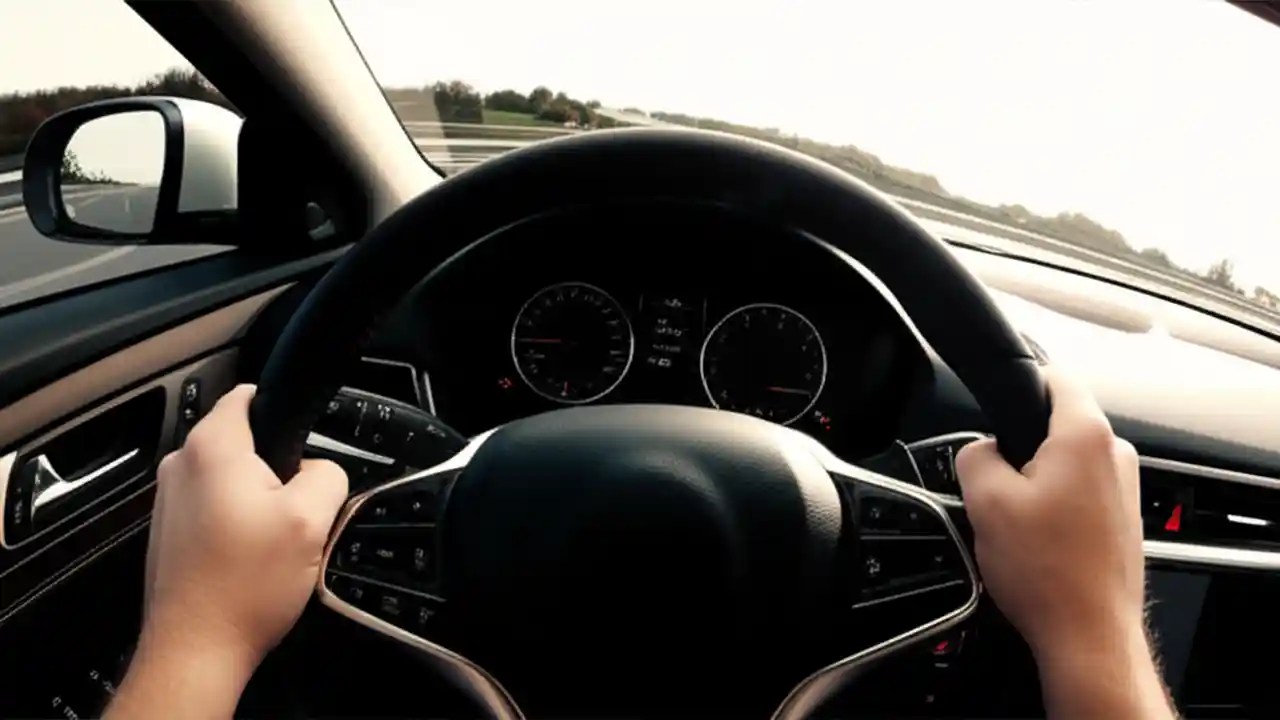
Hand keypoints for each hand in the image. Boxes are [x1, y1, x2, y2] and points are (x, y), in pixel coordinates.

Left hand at [141, 384, 347, 675]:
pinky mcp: (170, 532)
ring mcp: (169, 500)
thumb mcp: (312, 519)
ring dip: (258, 501)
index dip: (286, 411)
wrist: (196, 648)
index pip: (250, 394)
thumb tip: (323, 469)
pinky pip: (217, 510)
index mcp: (212, 447)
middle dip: (279, 468)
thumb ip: (328, 473)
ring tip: (273, 542)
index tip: (306, 444)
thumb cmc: (244, 586)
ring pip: (234, 479)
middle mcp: (181, 465)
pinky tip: (252, 560)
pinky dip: (238, 526)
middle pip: (247, 441)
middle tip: (297, 510)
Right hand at [955, 367, 1143, 659]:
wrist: (1088, 635)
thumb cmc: (1047, 573)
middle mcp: (1115, 454)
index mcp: (1085, 436)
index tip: (994, 400)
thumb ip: (973, 455)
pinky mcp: (1123, 517)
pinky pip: (1078, 492)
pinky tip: (1037, 544)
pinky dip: (1054, 507)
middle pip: (1054, 423)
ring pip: (1064, 461)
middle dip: (1020, 447)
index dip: (1017, 381)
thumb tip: (979, 450)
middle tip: (997, 487)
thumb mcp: (984, 501)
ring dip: (1036, 482)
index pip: (1053, 374)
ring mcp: (1125, 487)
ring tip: (1018, 524)